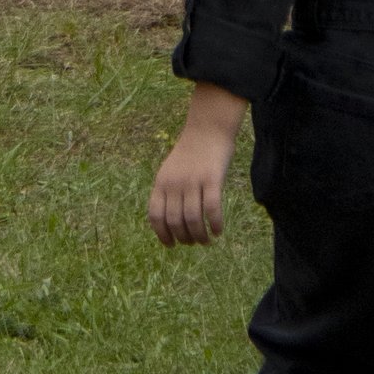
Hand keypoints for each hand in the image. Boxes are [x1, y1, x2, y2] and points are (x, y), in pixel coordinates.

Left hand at [148, 112, 235, 245]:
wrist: (207, 128)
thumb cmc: (190, 153)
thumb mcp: (171, 171)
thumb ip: (168, 193)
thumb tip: (170, 224)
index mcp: (161, 182)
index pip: (156, 215)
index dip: (162, 235)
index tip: (171, 245)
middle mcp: (175, 183)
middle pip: (175, 221)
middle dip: (184, 238)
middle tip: (194, 242)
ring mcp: (193, 181)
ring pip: (193, 219)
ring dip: (200, 236)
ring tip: (206, 240)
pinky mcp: (212, 179)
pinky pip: (212, 209)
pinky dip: (215, 224)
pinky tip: (218, 230)